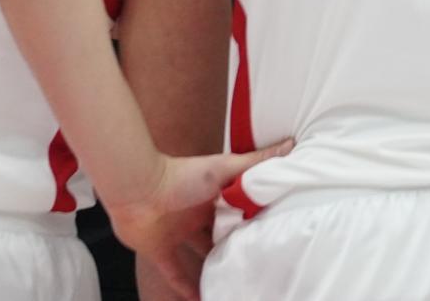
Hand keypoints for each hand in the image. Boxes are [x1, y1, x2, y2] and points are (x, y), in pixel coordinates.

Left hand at [108, 140, 291, 300]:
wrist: (138, 188)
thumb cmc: (183, 175)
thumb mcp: (226, 168)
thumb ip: (256, 161)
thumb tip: (291, 144)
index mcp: (214, 195)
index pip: (238, 211)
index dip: (254, 221)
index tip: (273, 231)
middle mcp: (197, 215)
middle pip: (221, 235)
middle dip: (236, 247)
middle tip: (257, 263)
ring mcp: (178, 233)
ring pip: (201, 256)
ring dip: (214, 269)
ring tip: (234, 283)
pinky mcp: (160, 250)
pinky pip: (175, 273)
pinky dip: (186, 288)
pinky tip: (201, 299)